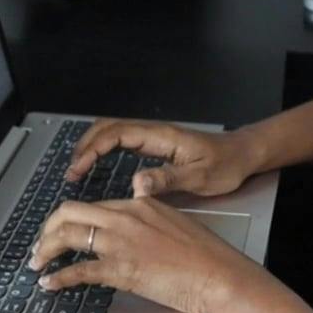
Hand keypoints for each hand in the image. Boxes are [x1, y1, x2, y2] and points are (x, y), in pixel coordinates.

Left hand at [29, 197, 264, 312]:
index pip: (93, 206)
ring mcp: (121, 242)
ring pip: (67, 236)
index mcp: (140, 204)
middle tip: (41, 245)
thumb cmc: (206, 256)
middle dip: (48, 229)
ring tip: (38, 263)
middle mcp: (125, 217)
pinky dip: (58, 278)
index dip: (71, 220)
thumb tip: (140, 212)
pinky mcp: (120, 269)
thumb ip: (152, 217)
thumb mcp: (176, 223)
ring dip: (45, 250)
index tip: (63, 232)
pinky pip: (78, 270)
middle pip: (69, 212)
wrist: (220, 275)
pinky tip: (49, 284)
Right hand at [64, 119, 261, 198]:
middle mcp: (153, 132)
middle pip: (107, 128)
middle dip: (84, 147)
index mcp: (161, 137)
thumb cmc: (225, 165)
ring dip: (91, 146)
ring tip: (76, 169)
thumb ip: (168, 180)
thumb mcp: (200, 178)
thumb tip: (137, 184)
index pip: (116, 134)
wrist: (241, 155)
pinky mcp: (155, 145)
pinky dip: (102, 149)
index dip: (93, 150)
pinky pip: (121, 140)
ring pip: (112, 132)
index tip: (78, 170)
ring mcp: (153, 137)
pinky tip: (96, 164)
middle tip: (70, 172)